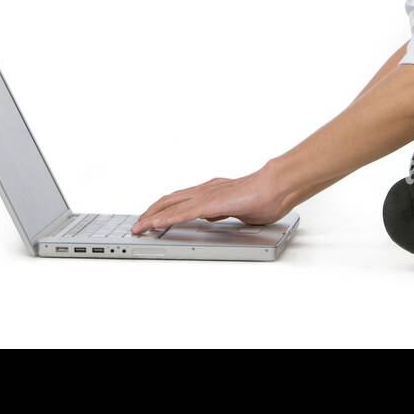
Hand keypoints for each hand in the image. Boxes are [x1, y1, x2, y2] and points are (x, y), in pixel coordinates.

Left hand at [130, 166, 292, 234]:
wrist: (276, 186)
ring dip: (151, 217)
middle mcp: (204, 190)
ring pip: (170, 205)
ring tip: (138, 227)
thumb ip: (222, 212)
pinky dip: (165, 219)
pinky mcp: (209, 205)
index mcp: (211, 191)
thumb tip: (212, 216)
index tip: (151, 217)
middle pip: (169, 200)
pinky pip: (181, 213)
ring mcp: (206, 196)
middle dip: (150, 212)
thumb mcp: (237, 209)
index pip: (180, 198)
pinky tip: (154, 225)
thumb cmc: (265, 195)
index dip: (163, 208)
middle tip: (138, 224)